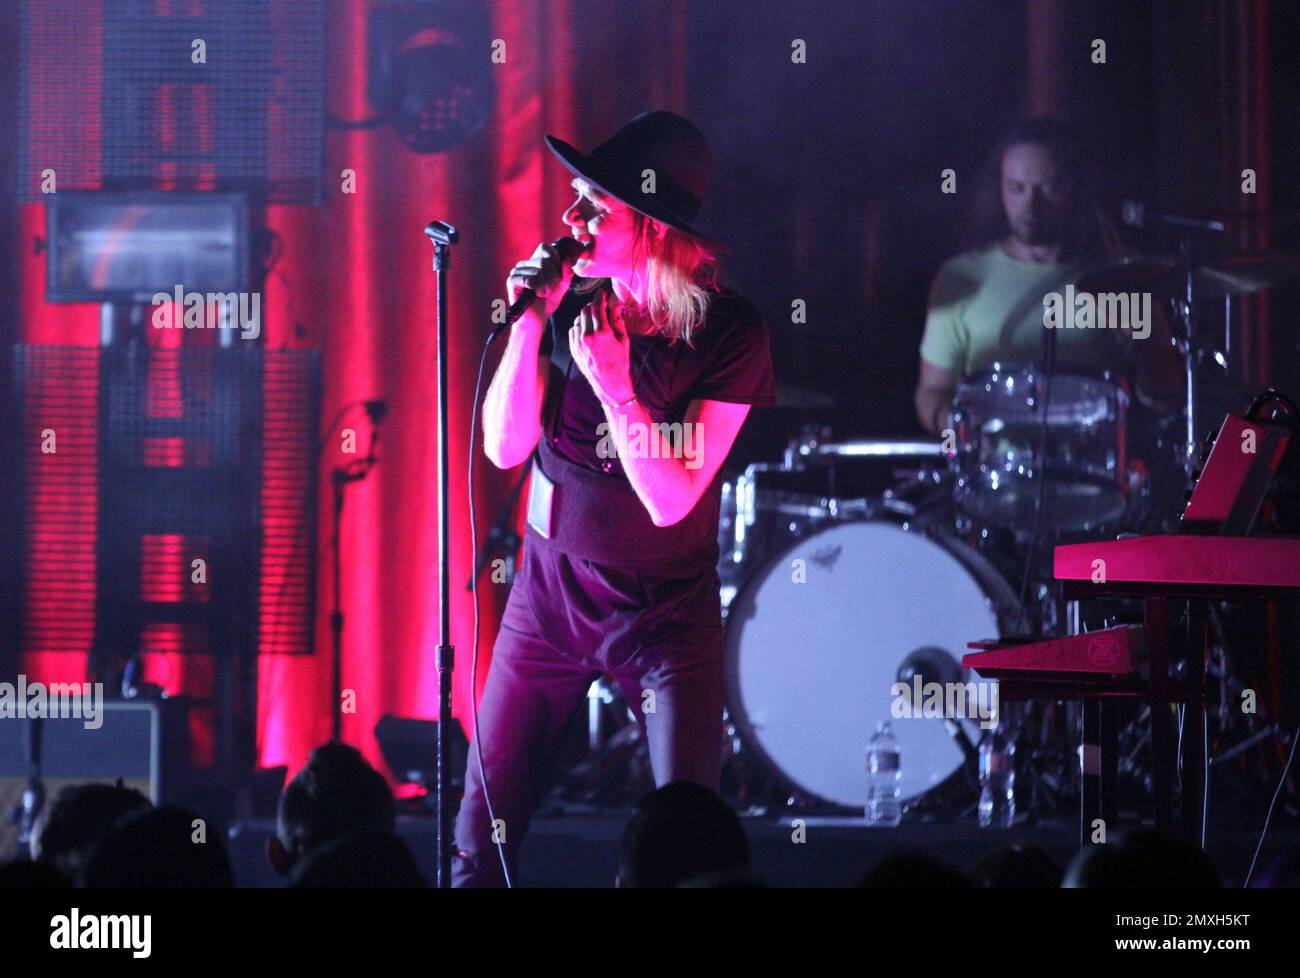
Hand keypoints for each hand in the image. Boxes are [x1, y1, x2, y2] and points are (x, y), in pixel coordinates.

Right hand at [505, 240, 577, 319]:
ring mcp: (517, 271)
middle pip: (544, 260)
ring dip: (546, 285)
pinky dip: (536, 288)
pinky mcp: (512, 281)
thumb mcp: (562, 286)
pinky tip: (535, 294)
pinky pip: (528, 279)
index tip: (558, 275)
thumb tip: (568, 260)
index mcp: (535, 261)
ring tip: (543, 293)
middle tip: (550, 289)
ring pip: (538, 270)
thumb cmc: (547, 302)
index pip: (545, 247)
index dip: (555, 259)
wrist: (536, 319)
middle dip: (553, 277)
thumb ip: (566, 273)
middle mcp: (525, 263)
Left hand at [570, 290, 634, 406]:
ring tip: (595, 320)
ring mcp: (578, 344)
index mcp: (602, 333)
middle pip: (585, 311)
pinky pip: (573, 331)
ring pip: (578, 320)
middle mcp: (588, 337)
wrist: (610, 384)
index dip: (599, 297)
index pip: (597, 307)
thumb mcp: (624, 340)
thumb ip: (618, 321)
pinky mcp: (574, 349)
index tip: (602, 293)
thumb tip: (616, 306)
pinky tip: (588, 330)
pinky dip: (579, 327)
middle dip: (592, 305)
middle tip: (599, 305)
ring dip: (585, 316)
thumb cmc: (620, 362)